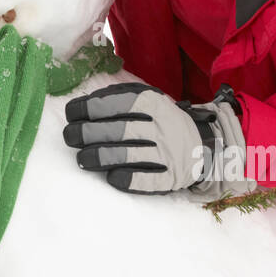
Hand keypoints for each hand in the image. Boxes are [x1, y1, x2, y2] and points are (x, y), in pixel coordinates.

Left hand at [64, 83, 250, 199]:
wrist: (204, 144)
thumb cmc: (162, 120)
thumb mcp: (148, 98)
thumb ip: (119, 96)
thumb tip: (85, 103)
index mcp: (152, 103)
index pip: (114, 104)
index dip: (86, 109)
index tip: (71, 115)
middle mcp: (160, 126)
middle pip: (118, 130)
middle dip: (86, 134)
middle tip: (71, 137)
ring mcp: (167, 153)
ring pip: (128, 155)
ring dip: (99, 158)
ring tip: (82, 159)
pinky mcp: (171, 177)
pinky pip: (146, 180)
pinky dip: (127, 180)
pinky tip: (111, 177)